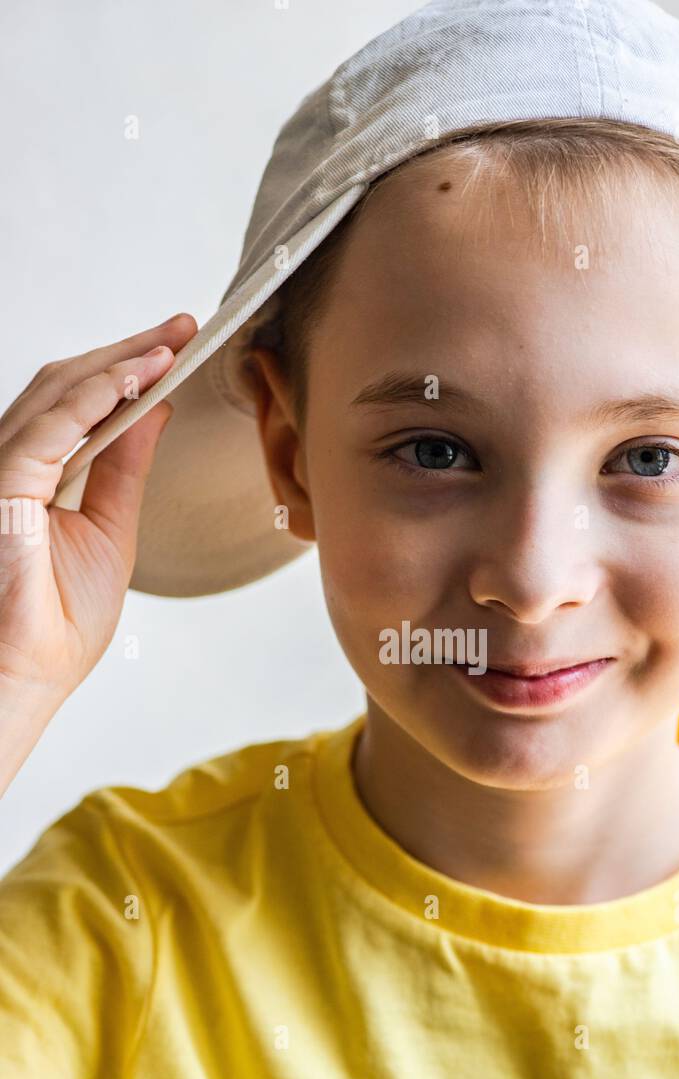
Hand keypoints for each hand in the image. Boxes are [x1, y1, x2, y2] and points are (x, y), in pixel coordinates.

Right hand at [0, 312, 196, 713]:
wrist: (31, 673)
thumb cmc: (59, 620)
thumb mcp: (112, 527)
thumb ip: (126, 465)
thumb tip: (155, 409)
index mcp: (40, 472)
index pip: (79, 400)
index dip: (127, 366)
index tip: (178, 342)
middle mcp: (15, 461)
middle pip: (66, 384)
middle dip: (128, 351)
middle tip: (183, 328)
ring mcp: (2, 471)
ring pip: (56, 394)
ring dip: (118, 366)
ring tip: (170, 348)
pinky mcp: (1, 486)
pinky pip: (48, 429)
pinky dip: (93, 400)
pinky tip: (136, 381)